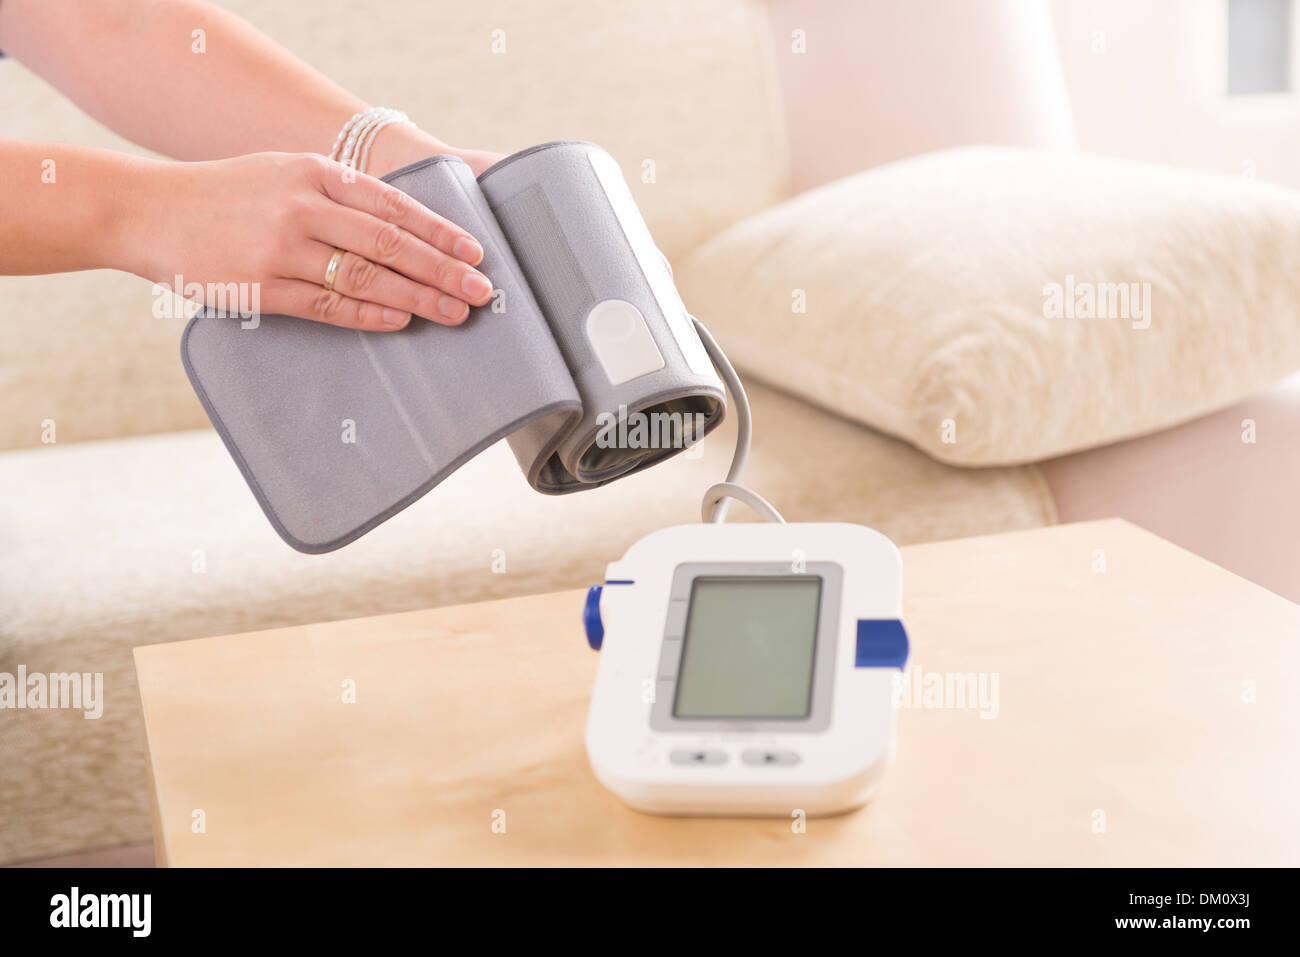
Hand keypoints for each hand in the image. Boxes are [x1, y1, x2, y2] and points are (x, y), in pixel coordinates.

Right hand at [126, 151, 494, 330]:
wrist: (148, 210)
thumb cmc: (228, 193)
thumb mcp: (285, 171)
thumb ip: (339, 193)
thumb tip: (405, 226)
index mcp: (314, 172)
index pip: (393, 205)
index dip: (440, 231)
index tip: (475, 252)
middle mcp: (302, 207)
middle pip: (389, 243)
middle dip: (442, 270)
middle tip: (482, 292)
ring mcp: (281, 248)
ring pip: (365, 277)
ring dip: (417, 298)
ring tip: (454, 313)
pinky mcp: (261, 287)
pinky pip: (327, 306)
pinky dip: (369, 315)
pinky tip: (402, 322)